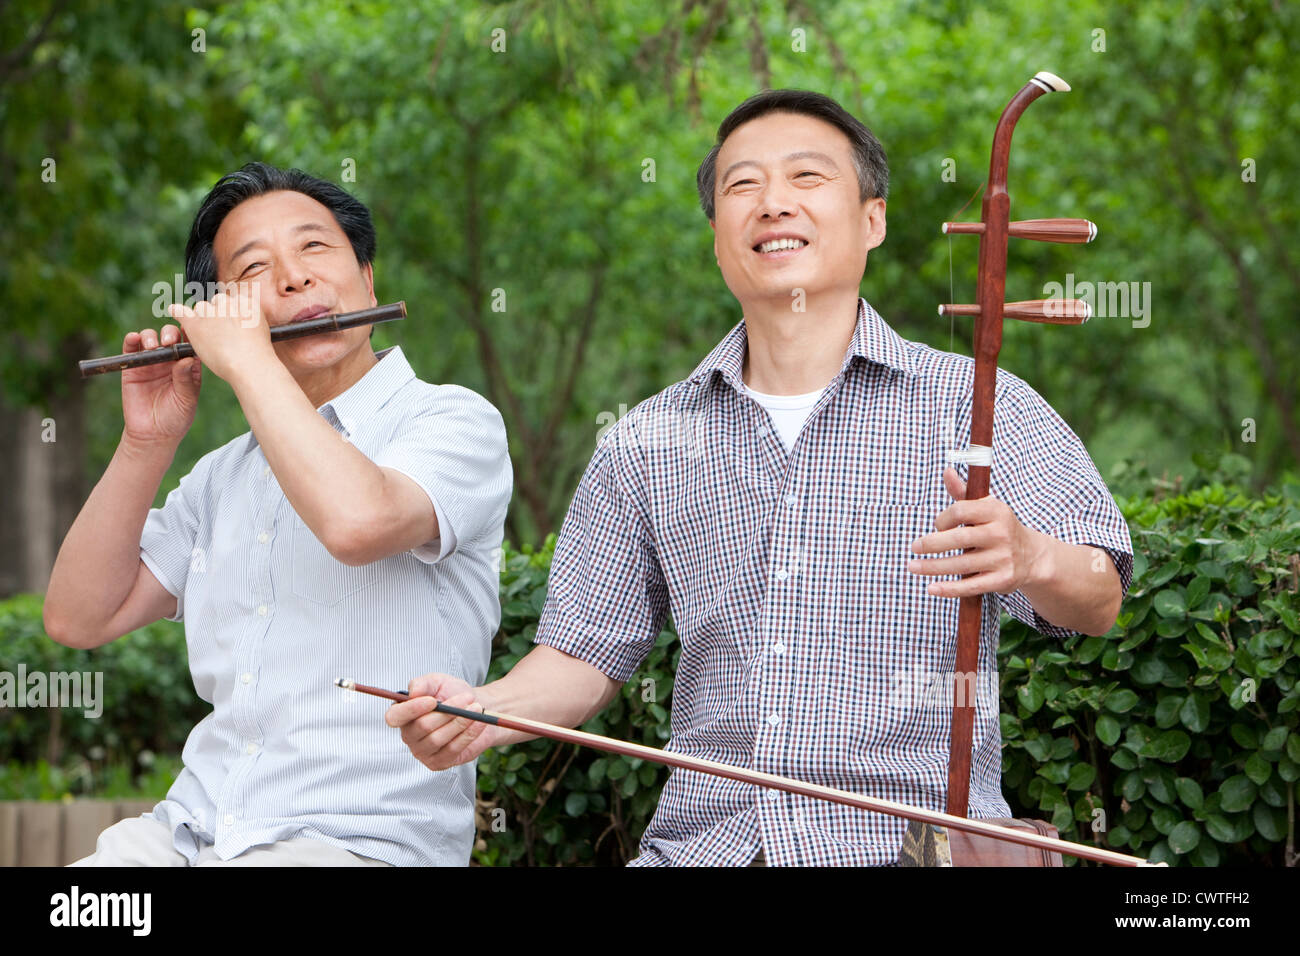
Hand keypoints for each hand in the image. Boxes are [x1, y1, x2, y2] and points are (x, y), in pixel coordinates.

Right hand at [120, 323, 200, 446]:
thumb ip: (186, 379)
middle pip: (170, 337)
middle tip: (168, 342)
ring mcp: (151, 362)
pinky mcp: (133, 367)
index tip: (190, 332)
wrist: (153, 434)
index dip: (191, 335)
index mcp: (188, 366)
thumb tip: (187, 358)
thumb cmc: (176, 418)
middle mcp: (170, 361)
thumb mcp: (186, 400)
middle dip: (170, 334)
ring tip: (152, 346)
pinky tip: (133, 338)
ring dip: (150, 336)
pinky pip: (131, 349)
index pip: (190, 344)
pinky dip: (131, 340)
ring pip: (151, 339)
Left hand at [166, 287, 273, 385]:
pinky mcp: (195, 323)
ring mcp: (210, 312)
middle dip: (216, 314)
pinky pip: (180, 311)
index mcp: (246, 302)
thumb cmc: (258, 355)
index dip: (231, 313)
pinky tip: (173, 311)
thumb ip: (249, 321)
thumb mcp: (261, 330)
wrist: (249, 365)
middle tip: (219, 332)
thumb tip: (239, 321)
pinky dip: (177, 311)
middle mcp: (227, 302)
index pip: (233, 300)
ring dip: (202, 319)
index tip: (231, 324)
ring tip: (207, 336)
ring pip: (201, 309)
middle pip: (216, 302)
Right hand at [384, 673, 501, 771]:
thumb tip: (413, 692)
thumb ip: (423, 684)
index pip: (394, 717)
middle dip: (447, 712)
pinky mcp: (439, 763)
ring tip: (477, 708)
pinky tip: (478, 722)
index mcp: (402, 714)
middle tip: (467, 699)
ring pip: (438, 739)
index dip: (412, 709)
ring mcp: (422, 752)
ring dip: (460, 722)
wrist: (476, 708)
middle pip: (422, 727)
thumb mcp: (438, 682)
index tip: (433, 701)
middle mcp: (408, 735)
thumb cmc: (452, 694)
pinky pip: (452, 750)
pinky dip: (468, 735)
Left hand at [907, 466, 1048, 597]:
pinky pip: (971, 586)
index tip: (937, 526)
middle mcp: (1001, 534)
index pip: (961, 511)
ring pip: (961, 564)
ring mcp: (1003, 558)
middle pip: (959, 538)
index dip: (942, 519)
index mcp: (996, 511)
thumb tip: (947, 471)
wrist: (1031, 556)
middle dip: (932, 544)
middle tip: (914, 547)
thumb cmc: (998, 527)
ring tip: (913, 566)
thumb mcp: (986, 507)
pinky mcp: (1002, 580)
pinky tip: (932, 588)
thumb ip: (964, 492)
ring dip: (932, 567)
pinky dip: (949, 589)